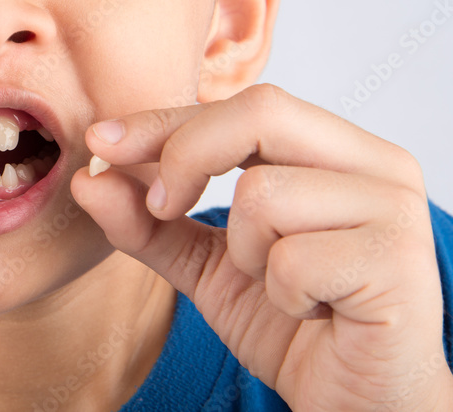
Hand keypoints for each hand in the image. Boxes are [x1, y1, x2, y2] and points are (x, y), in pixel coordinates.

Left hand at [72, 83, 452, 410]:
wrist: (357, 403)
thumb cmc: (293, 325)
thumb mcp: (206, 265)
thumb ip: (151, 222)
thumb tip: (89, 180)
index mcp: (335, 150)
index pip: (243, 106)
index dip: (165, 121)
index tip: (102, 142)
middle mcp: (375, 164)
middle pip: (260, 112)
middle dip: (184, 156)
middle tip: (162, 207)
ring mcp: (395, 209)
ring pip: (265, 193)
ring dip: (245, 253)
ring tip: (281, 286)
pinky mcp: (398, 263)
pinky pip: (294, 258)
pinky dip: (281, 294)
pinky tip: (311, 311)